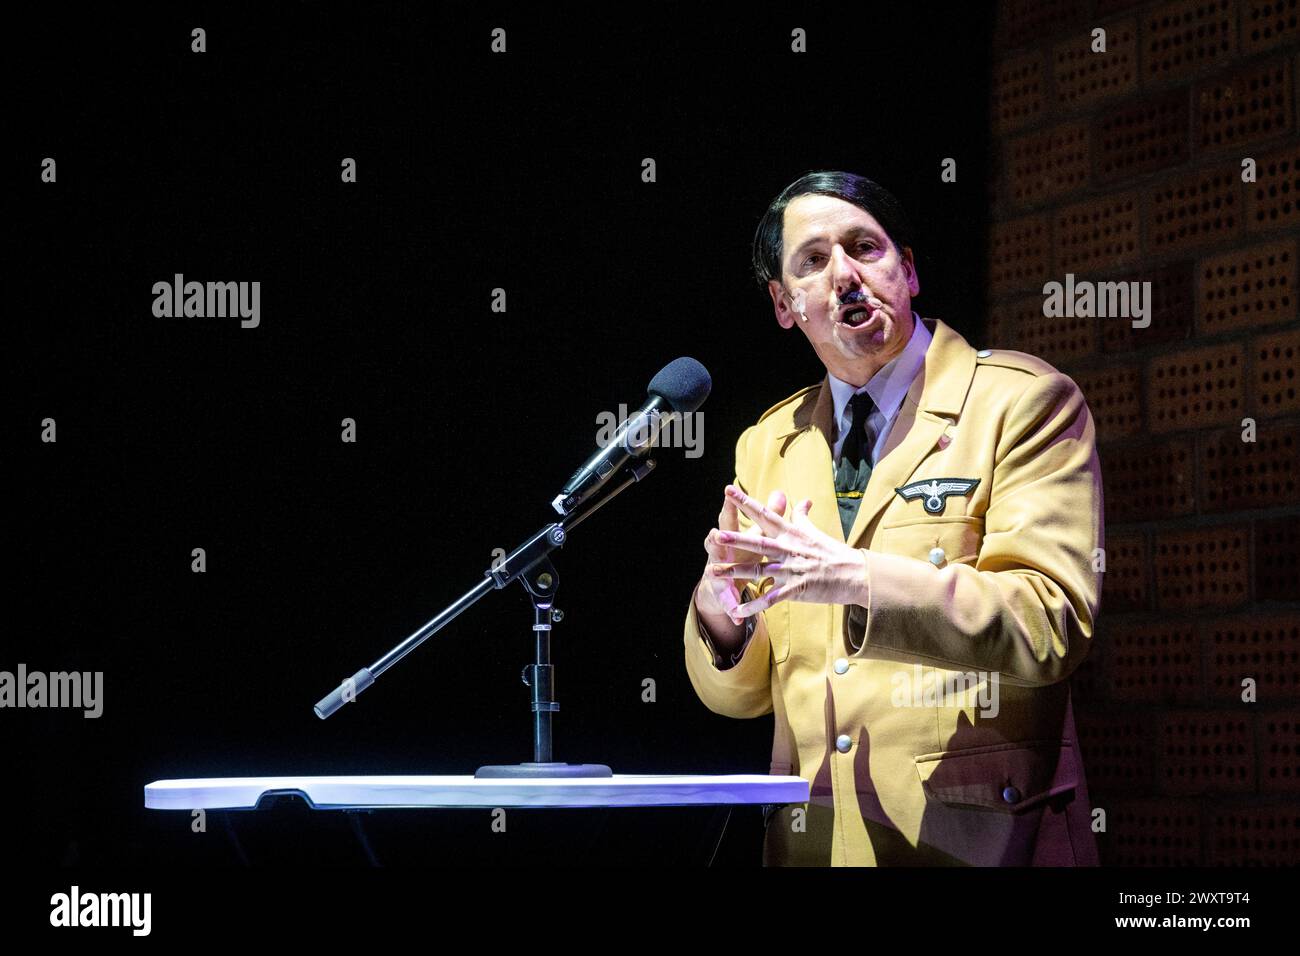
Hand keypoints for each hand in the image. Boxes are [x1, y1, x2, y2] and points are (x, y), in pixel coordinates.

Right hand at [698, 486, 788, 625]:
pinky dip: (731, 608)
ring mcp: (718, 574)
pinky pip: (727, 602)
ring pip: (716, 572)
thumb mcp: (756, 535)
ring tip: (714, 573)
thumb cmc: (742, 553)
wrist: (724, 584)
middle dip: (715, 539)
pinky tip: (736, 616)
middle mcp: (720, 554)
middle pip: (716, 543)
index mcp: (729, 538)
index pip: (729, 519)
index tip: (728, 492)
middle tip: (715, 534)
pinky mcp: (722, 594)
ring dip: (717, 573)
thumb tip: (781, 492)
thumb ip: (768, 516)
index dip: (729, 506)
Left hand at [709, 484, 868, 615]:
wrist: (854, 574)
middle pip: (758, 543)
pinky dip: (755, 604)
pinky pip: (771, 598)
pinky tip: (739, 609)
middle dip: (736, 540)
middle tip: (716, 535)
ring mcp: (792, 569)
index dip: (746, 503)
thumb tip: (803, 500)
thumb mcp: (815, 532)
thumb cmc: (834, 553)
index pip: (765, 514)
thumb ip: (803, 517)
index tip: (728, 490)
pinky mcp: (796, 588)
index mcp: (792, 534)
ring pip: (758, 571)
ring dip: (735, 573)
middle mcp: (789, 549)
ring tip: (714, 573)